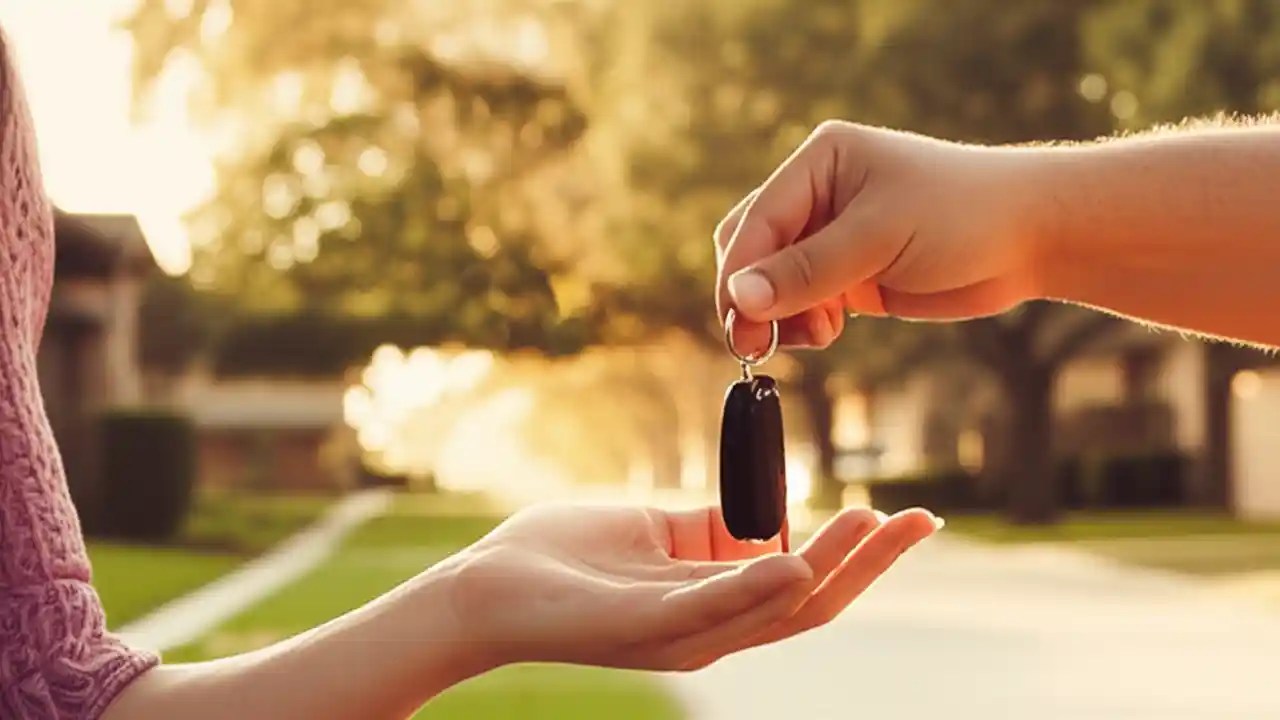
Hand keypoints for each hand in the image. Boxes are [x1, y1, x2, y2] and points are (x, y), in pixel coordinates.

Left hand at [439, 503, 939, 671]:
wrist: (485, 587)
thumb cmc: (563, 557)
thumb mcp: (653, 528)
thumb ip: (708, 528)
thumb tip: (755, 514)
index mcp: (714, 604)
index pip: (804, 584)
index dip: (858, 556)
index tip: (901, 516)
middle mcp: (708, 630)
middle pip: (809, 606)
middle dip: (869, 566)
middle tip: (920, 523)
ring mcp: (678, 635)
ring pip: (773, 612)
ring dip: (830, 570)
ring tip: (875, 529)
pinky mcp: (641, 629)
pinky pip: (709, 611)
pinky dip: (757, 589)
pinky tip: (796, 565)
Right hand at [715, 121, 1044, 353]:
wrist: (1034, 237)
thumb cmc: (963, 215)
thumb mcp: (878, 238)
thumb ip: (807, 270)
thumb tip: (739, 297)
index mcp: (820, 161)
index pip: (756, 221)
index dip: (741, 274)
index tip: (740, 322)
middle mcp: (819, 193)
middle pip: (752, 249)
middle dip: (753, 296)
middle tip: (759, 342)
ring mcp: (834, 234)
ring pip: (773, 281)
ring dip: (780, 314)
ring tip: (815, 335)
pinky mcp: (852, 272)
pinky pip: (802, 300)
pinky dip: (804, 321)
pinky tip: (831, 330)